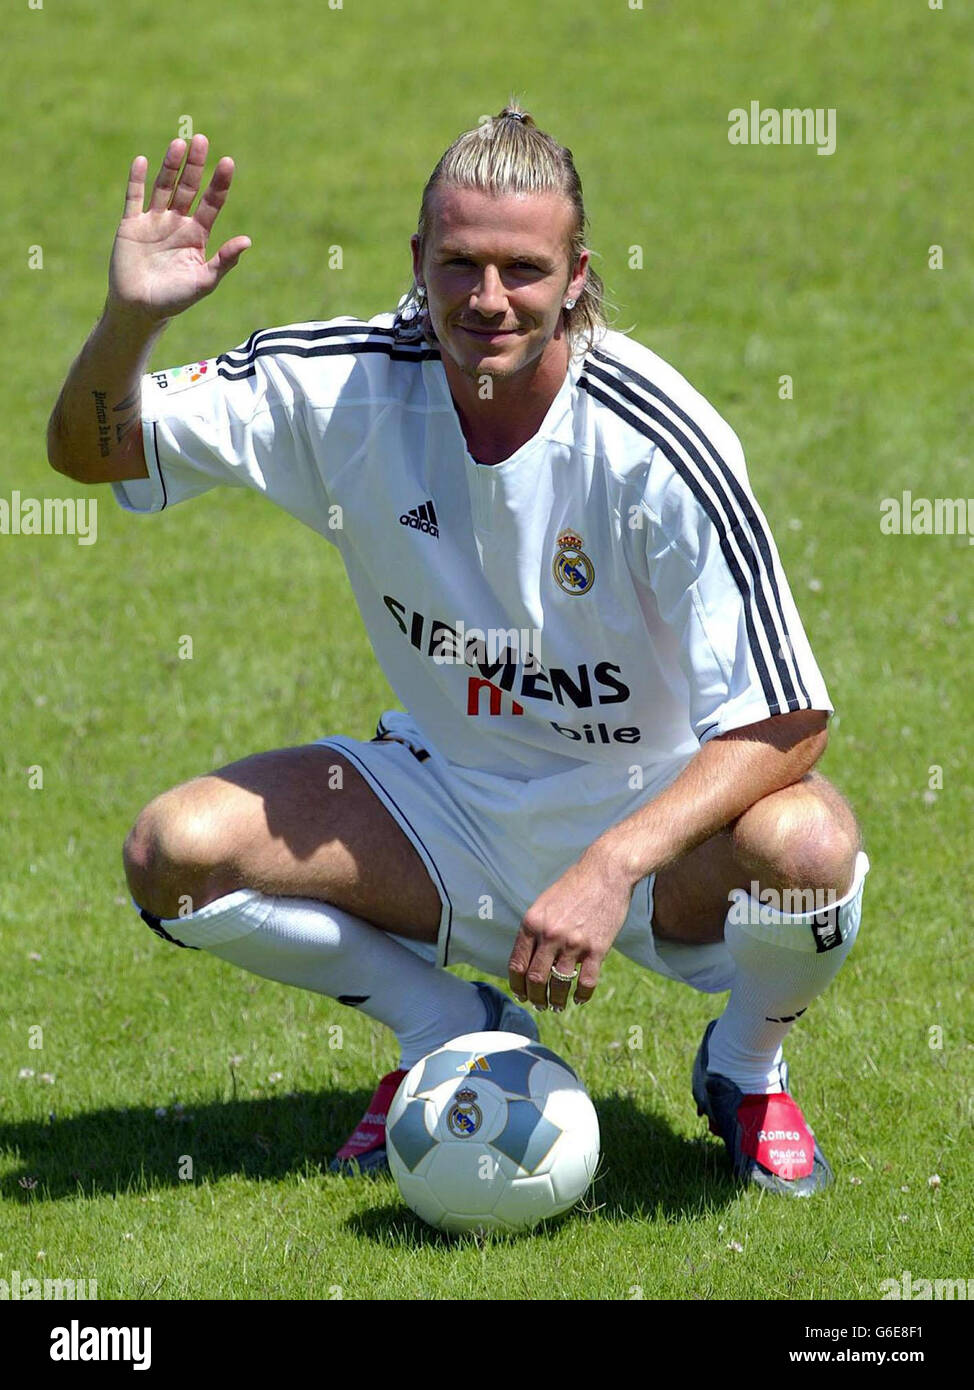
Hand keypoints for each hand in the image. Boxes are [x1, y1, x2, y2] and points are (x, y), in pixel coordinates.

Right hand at [108, 134, 250, 323]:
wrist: (140, 309)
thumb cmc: (175, 299)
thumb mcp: (204, 281)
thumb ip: (225, 261)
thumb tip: (247, 241)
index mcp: (196, 235)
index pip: (212, 203)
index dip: (219, 183)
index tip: (228, 162)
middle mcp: (176, 223)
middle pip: (188, 187)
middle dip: (195, 165)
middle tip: (202, 140)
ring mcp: (153, 221)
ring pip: (163, 187)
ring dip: (170, 166)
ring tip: (179, 144)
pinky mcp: (130, 225)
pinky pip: (134, 198)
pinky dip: (136, 180)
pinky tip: (142, 161)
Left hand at [508, 845, 637, 1010]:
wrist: (605, 872)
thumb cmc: (574, 886)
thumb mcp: (544, 903)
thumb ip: (534, 929)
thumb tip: (527, 958)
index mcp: (532, 923)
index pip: (517, 964)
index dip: (517, 985)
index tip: (521, 994)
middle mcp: (550, 935)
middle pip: (536, 979)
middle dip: (535, 997)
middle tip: (538, 1004)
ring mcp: (574, 943)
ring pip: (559, 984)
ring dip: (556, 1000)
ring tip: (556, 1005)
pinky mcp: (597, 948)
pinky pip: (585, 982)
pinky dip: (581, 995)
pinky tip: (579, 998)